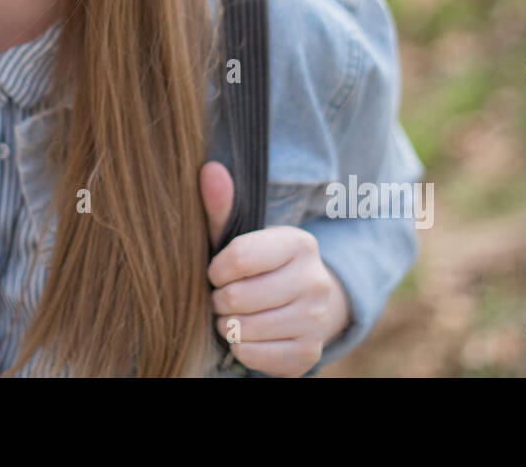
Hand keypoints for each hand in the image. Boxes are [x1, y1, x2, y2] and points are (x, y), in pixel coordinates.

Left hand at [200, 161, 351, 376]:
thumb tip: (210, 170)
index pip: (239, 257)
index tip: (216, 272)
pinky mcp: (309, 354)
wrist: (301, 306)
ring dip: (226, 325)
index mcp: (300, 243)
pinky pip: (252, 355)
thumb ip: (221, 208)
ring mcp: (316, 320)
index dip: (215, 270)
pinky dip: (239, 348)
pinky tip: (247, 335)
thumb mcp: (241, 237)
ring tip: (234, 314)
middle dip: (219, 300)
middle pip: (237, 297)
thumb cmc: (259, 268)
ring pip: (242, 329)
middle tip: (223, 297)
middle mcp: (315, 280)